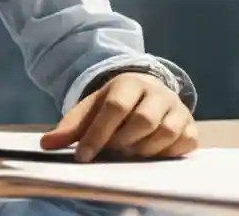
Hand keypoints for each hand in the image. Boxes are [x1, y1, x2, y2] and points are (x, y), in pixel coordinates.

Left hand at [40, 72, 197, 161]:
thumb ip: (71, 127)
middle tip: (112, 150)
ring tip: (129, 151)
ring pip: (165, 132)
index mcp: (129, 82)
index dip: (98, 134)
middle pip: (143, 120)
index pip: (114, 107)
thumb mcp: (91, 109)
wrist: (147, 93)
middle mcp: (157, 92)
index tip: (83, 156)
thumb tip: (46, 144)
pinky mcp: (192, 126)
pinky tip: (150, 152)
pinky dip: (166, 153)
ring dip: (143, 149)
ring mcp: (178, 108)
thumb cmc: (115, 104)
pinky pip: (184, 143)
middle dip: (123, 142)